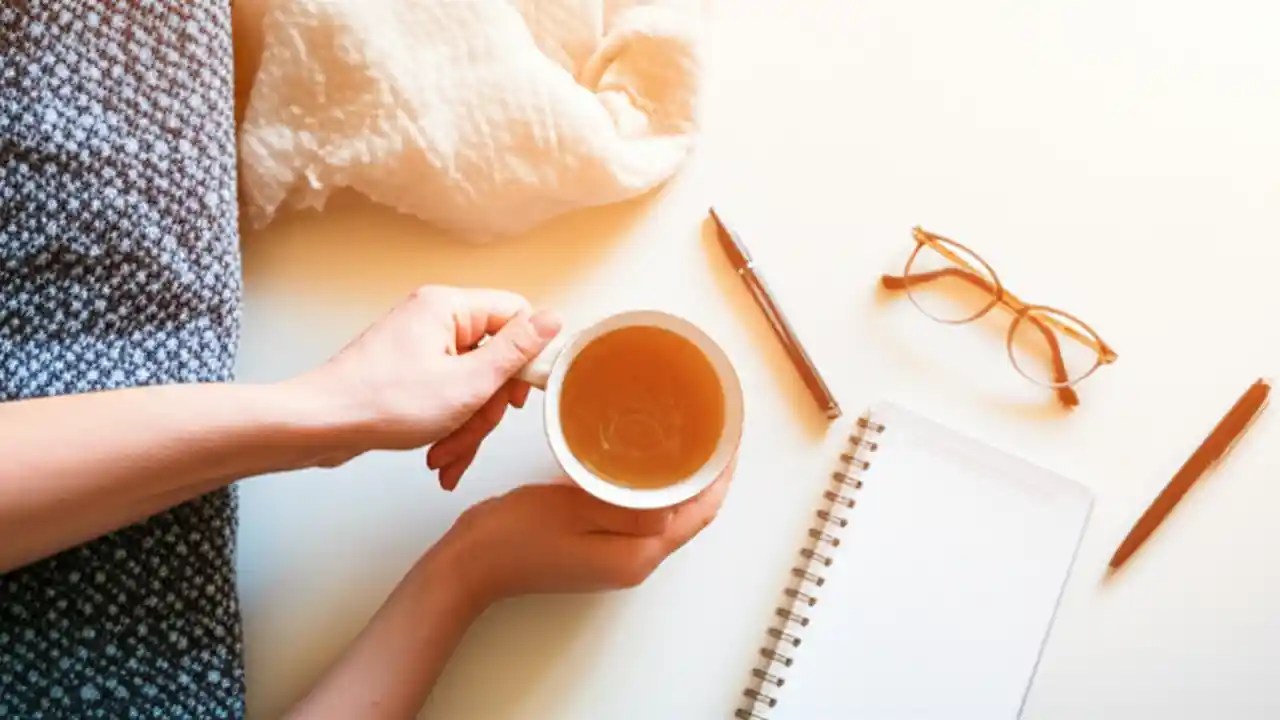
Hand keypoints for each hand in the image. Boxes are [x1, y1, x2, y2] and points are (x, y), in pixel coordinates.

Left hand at [294, 286, 560, 487]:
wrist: (319, 426)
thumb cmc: (383, 403)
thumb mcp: (467, 383)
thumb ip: (515, 351)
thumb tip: (554, 319)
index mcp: (449, 307)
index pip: (516, 314)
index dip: (526, 357)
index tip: (518, 394)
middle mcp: (434, 318)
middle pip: (493, 357)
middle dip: (486, 407)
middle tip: (472, 432)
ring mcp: (419, 345)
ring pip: (471, 384)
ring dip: (465, 426)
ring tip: (445, 458)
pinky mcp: (408, 371)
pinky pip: (447, 395)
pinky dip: (447, 426)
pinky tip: (438, 459)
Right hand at [438, 458, 734, 609]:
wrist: (471, 565)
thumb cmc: (515, 537)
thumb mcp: (573, 508)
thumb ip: (626, 504)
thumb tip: (674, 496)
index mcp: (637, 555)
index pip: (700, 512)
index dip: (721, 474)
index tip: (730, 434)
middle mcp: (635, 561)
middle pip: (690, 514)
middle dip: (707, 473)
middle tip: (711, 426)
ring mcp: (617, 557)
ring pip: (667, 513)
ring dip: (681, 479)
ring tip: (686, 434)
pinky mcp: (599, 548)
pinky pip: (641, 514)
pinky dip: (653, 487)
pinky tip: (643, 460)